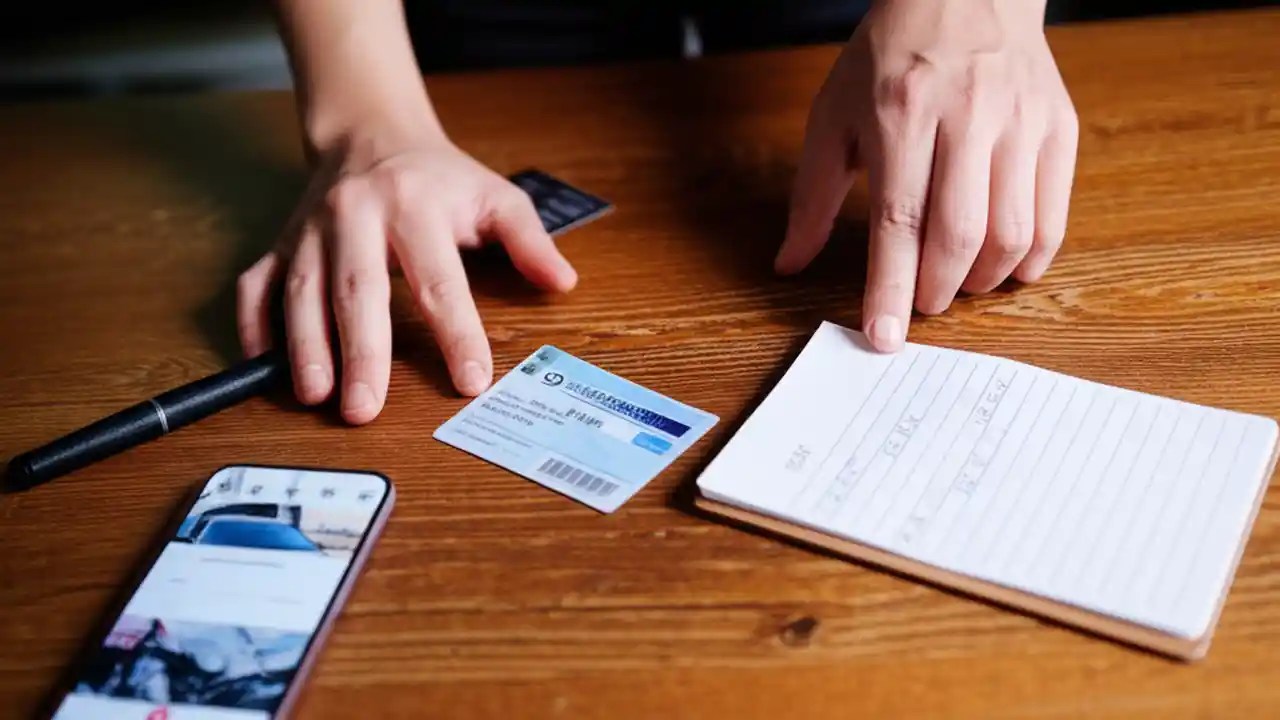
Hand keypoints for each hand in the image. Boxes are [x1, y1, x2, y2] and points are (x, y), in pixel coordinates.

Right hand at [236, 133, 576, 423]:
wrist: (370, 131)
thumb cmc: (439, 177)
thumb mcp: (494, 196)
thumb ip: (529, 241)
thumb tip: (563, 282)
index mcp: (414, 204)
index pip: (439, 279)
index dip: (456, 332)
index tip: (469, 381)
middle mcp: (355, 214)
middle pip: (357, 290)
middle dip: (361, 352)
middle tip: (365, 408)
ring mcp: (311, 230)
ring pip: (302, 291)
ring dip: (305, 347)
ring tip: (315, 396)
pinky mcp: (281, 242)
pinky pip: (257, 284)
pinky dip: (254, 325)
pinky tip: (263, 365)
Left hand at [777, 0, 1078, 350]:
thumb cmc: (890, 57)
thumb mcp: (833, 114)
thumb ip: (811, 195)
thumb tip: (789, 263)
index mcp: (900, 112)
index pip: (897, 220)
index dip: (891, 287)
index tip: (883, 336)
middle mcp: (967, 116)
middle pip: (958, 234)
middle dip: (935, 290)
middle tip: (919, 305)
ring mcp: (1020, 121)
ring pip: (1012, 232)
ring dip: (981, 280)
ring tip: (955, 282)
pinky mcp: (1058, 127)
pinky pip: (1053, 215)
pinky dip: (1031, 258)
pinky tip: (1006, 267)